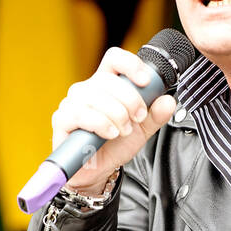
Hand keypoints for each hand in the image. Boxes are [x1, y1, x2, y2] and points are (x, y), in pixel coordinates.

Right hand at [51, 47, 176, 193]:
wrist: (98, 171)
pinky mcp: (62, 120)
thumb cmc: (114, 146)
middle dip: (130, 99)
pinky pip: (80, 114)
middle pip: (108, 79)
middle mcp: (87, 89)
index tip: (146, 81)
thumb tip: (168, 101)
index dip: (131, 65)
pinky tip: (110, 134)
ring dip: (116, 114)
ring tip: (123, 131)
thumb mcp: (142, 130)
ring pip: (95, 96)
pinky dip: (100, 124)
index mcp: (107, 85)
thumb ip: (156, 115)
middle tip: (138, 118)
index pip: (114, 59)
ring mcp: (72, 103)